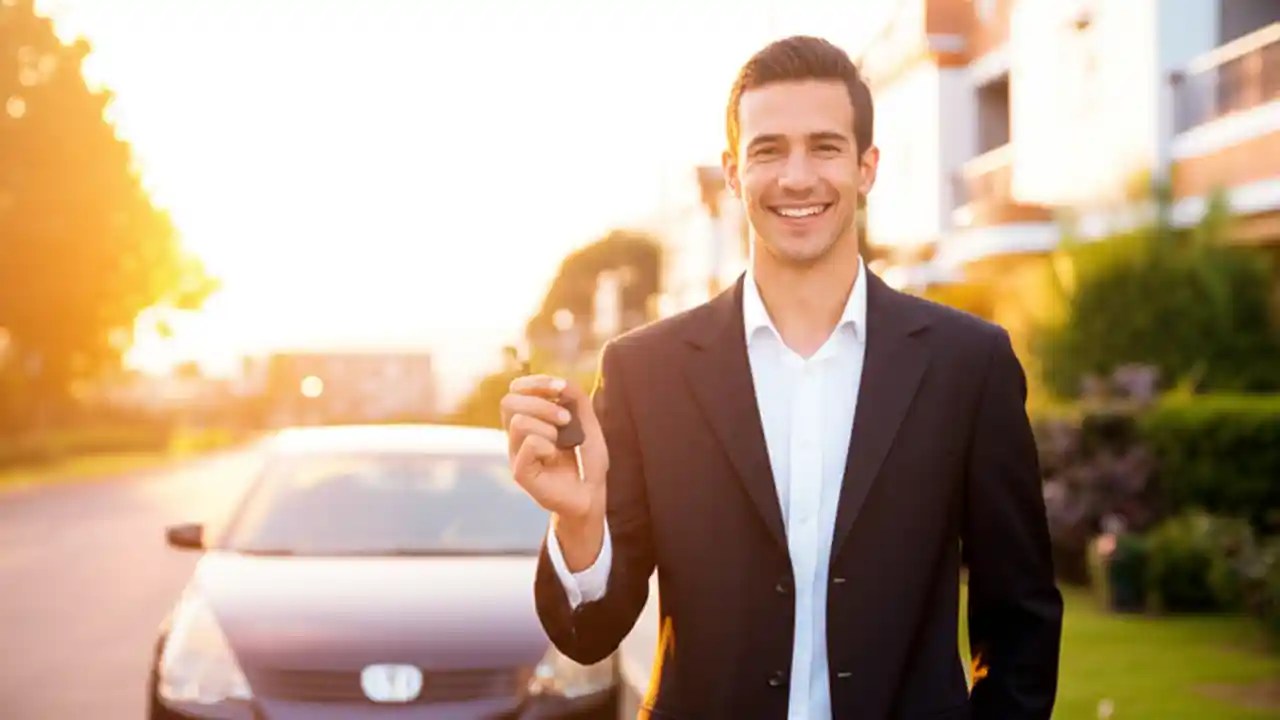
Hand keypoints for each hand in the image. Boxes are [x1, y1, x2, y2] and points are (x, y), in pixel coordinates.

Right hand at [500, 374, 608, 526]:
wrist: (592, 493)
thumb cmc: (586, 457)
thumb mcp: (586, 420)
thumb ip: (574, 396)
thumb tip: (559, 382)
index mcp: (529, 419)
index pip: (516, 389)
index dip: (536, 382)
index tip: (561, 389)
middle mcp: (517, 435)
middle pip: (509, 402)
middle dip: (541, 404)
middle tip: (566, 420)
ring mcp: (516, 454)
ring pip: (518, 422)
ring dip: (548, 426)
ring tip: (562, 441)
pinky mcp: (520, 474)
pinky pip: (528, 445)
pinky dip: (547, 445)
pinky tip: (554, 456)